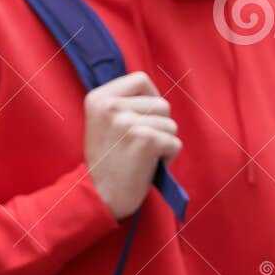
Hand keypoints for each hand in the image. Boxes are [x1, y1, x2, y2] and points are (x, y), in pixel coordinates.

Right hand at [84, 71, 180, 218]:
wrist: (99, 195)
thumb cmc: (109, 160)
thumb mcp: (105, 122)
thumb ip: (124, 104)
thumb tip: (155, 94)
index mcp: (99, 97)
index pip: (141, 79)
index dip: (151, 98)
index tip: (143, 118)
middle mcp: (111, 106)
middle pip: (162, 104)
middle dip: (160, 125)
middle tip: (139, 145)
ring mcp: (127, 122)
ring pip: (171, 124)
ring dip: (164, 142)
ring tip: (142, 156)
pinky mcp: (145, 140)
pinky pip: (175, 143)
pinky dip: (169, 157)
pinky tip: (149, 166)